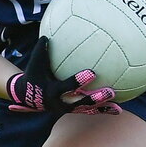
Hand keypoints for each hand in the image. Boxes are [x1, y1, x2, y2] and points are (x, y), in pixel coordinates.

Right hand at [6, 36, 120, 116]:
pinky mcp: (72, 110)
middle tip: (109, 91)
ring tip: (118, 107)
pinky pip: (88, 111)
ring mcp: (67, 109)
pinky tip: (117, 108)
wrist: (27, 96)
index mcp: (51, 91)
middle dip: (95, 98)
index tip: (93, 72)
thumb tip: (47, 35)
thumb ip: (41, 49)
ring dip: (102, 107)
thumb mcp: (35, 62)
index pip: (67, 87)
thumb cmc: (34, 74)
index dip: (79, 81)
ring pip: (86, 109)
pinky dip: (102, 110)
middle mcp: (60, 103)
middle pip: (80, 103)